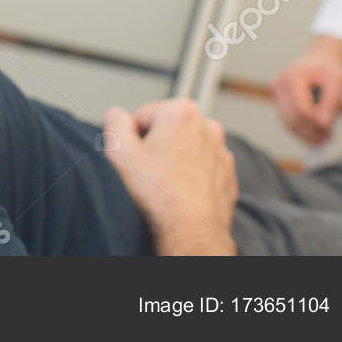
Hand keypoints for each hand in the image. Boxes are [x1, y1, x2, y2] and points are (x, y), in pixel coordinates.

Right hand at [102, 99, 237, 254]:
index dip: (133, 137)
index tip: (135, 157)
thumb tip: (116, 116)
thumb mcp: (119, 150)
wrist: (191, 230)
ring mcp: (221, 151)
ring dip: (174, 162)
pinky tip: (179, 193)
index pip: (144, 115)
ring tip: (164, 184)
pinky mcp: (227, 175)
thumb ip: (114, 122)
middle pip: (167, 130)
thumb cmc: (159, 193)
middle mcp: (208, 126)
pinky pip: (202, 169)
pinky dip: (191, 177)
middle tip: (148, 171)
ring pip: (186, 149)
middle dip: (156, 147)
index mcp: (182, 111)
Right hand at [270, 35, 341, 144]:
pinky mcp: (277, 97)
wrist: (319, 60)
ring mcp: (276, 90)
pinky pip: (287, 119)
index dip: (315, 124)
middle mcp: (280, 83)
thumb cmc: (329, 71)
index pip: (302, 109)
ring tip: (323, 140)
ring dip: (305, 134)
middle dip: (310, 132)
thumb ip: (332, 102)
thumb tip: (323, 125)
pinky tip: (314, 134)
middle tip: (327, 140)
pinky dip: (300, 130)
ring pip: (287, 122)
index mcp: (294, 76)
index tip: (330, 132)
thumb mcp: (338, 82)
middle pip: (293, 118)